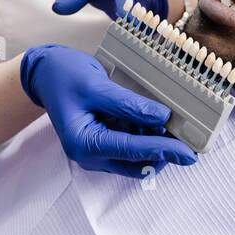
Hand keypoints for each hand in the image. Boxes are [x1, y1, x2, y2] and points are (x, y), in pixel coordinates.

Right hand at [20, 44, 197, 177]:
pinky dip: (145, 135)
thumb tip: (162, 117)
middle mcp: (90, 155)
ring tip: (170, 121)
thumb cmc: (64, 76)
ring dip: (155, 142)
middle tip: (188, 135)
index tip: (189, 153)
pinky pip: (131, 145)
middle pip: (137, 161)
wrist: (45, 72)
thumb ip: (128, 103)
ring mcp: (97, 150)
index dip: (163, 150)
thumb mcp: (96, 85)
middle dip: (163, 150)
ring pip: (136, 157)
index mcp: (83, 144)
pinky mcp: (104, 141)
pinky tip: (153, 117)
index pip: (131, 151)